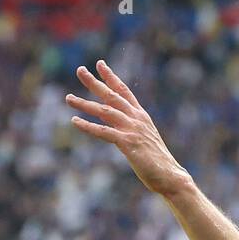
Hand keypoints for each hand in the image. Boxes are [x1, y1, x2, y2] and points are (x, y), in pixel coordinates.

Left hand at [66, 59, 190, 197]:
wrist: (170, 175)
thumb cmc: (157, 163)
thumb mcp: (145, 141)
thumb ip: (133, 132)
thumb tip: (121, 132)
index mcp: (141, 116)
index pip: (124, 91)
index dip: (111, 77)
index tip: (100, 64)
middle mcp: (136, 118)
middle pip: (112, 95)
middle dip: (94, 82)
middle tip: (79, 69)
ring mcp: (132, 129)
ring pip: (104, 111)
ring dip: (84, 103)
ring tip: (68, 98)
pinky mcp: (127, 142)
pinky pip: (103, 132)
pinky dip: (88, 126)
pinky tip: (75, 121)